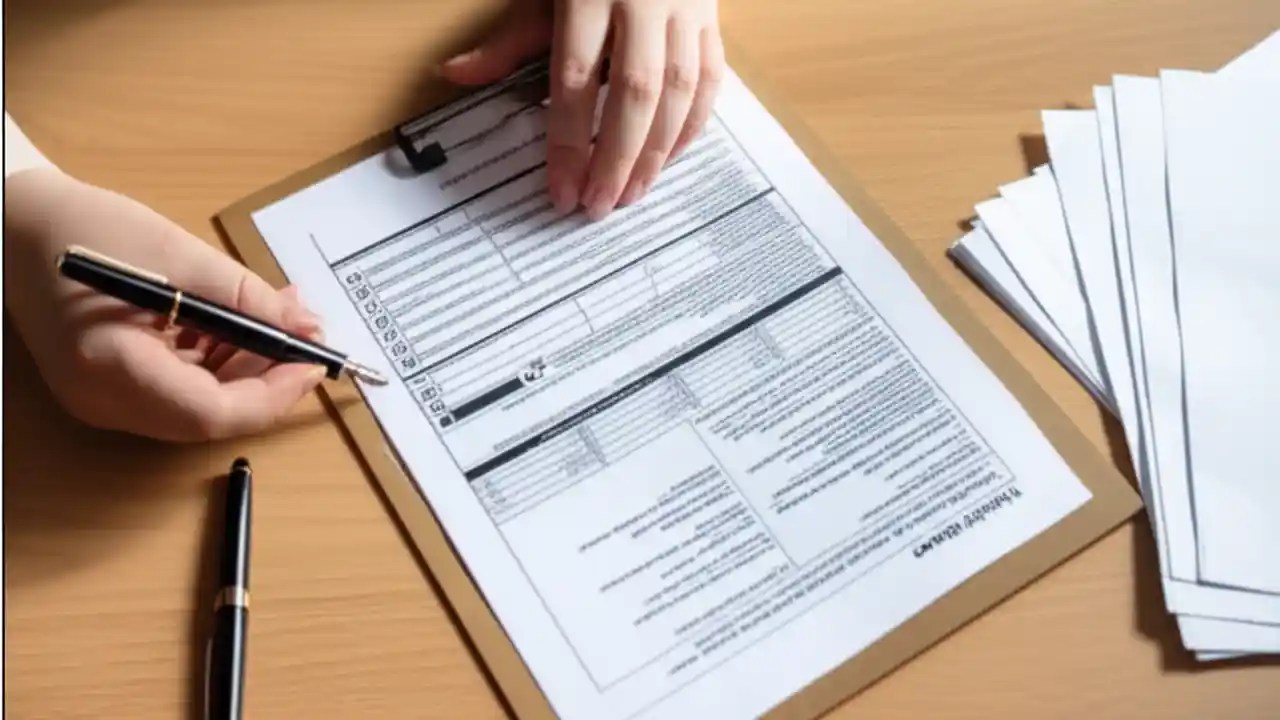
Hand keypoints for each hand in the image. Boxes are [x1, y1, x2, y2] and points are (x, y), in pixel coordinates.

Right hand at [3, 169, 326, 441]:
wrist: (18, 223)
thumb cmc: (86, 227)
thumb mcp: (181, 255)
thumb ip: (250, 298)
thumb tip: (308, 328)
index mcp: (112, 367)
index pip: (211, 413)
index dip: (273, 395)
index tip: (313, 364)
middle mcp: (102, 400)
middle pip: (208, 416)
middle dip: (266, 378)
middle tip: (304, 337)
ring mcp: (101, 399)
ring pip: (198, 405)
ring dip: (245, 367)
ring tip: (273, 316)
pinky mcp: (106, 387)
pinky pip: (176, 390)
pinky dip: (214, 363)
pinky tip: (232, 325)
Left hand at [442, 0, 723, 219]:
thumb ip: (509, 38)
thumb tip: (455, 76)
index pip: (576, 78)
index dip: (568, 141)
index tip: (560, 190)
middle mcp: (644, 0)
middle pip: (634, 93)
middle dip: (616, 158)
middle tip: (597, 206)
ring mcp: (685, 9)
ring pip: (678, 91)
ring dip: (656, 153)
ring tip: (631, 195)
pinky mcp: (711, 20)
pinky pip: (709, 80)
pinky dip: (690, 126)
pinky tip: (667, 159)